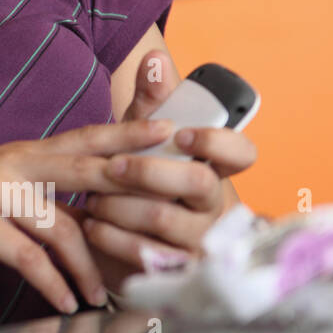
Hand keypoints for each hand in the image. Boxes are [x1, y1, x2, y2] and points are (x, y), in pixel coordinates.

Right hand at [0, 118, 174, 316]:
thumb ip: (33, 181)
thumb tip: (75, 201)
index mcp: (21, 152)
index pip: (83, 138)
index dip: (125, 132)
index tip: (166, 128)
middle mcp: (13, 164)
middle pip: (83, 169)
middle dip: (131, 179)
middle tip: (172, 195)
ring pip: (59, 227)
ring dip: (87, 267)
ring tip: (102, 295)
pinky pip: (26, 257)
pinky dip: (50, 283)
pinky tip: (64, 301)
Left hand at [80, 49, 256, 280]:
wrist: (123, 237)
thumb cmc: (139, 175)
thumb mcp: (144, 137)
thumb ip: (152, 99)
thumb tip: (154, 59)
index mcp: (215, 170)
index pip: (241, 152)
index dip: (216, 141)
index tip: (182, 133)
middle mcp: (216, 207)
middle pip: (195, 182)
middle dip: (148, 169)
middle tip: (111, 166)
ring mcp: (200, 243)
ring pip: (161, 218)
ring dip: (118, 204)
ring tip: (92, 197)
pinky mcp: (175, 273)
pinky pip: (144, 256)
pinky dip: (110, 237)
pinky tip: (91, 225)